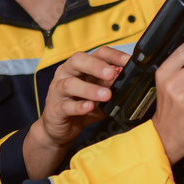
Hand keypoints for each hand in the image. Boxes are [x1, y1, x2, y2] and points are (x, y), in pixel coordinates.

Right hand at [24, 46, 129, 177]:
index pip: (97, 53)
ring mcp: (58, 90)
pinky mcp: (54, 108)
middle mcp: (66, 74)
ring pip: (70, 84)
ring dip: (90, 89)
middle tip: (112, 74)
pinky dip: (78, 106)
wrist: (59, 130)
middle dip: (96, 66)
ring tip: (106, 95)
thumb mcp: (100, 96)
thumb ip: (111, 87)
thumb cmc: (81, 107)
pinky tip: (89, 107)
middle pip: (78, 60)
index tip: (127, 61)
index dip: (112, 55)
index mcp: (80, 67)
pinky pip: (66, 106)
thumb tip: (129, 80)